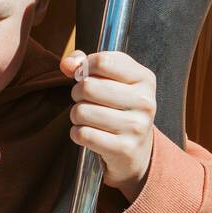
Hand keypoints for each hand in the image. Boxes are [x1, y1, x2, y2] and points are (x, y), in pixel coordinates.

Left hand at [60, 49, 155, 201]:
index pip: (103, 61)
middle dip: (77, 93)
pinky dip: (77, 133)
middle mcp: (144, 101)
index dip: (85, 67)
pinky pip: (83, 134)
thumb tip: (67, 63)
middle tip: (84, 100)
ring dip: (76, 115)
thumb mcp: (112, 81)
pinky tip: (87, 133)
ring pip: (82, 111)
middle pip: (88, 86)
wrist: (136, 150)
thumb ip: (87, 65)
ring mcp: (136, 126)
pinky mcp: (123, 148)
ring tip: (87, 118)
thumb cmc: (119, 109)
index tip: (86, 76)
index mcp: (144, 78)